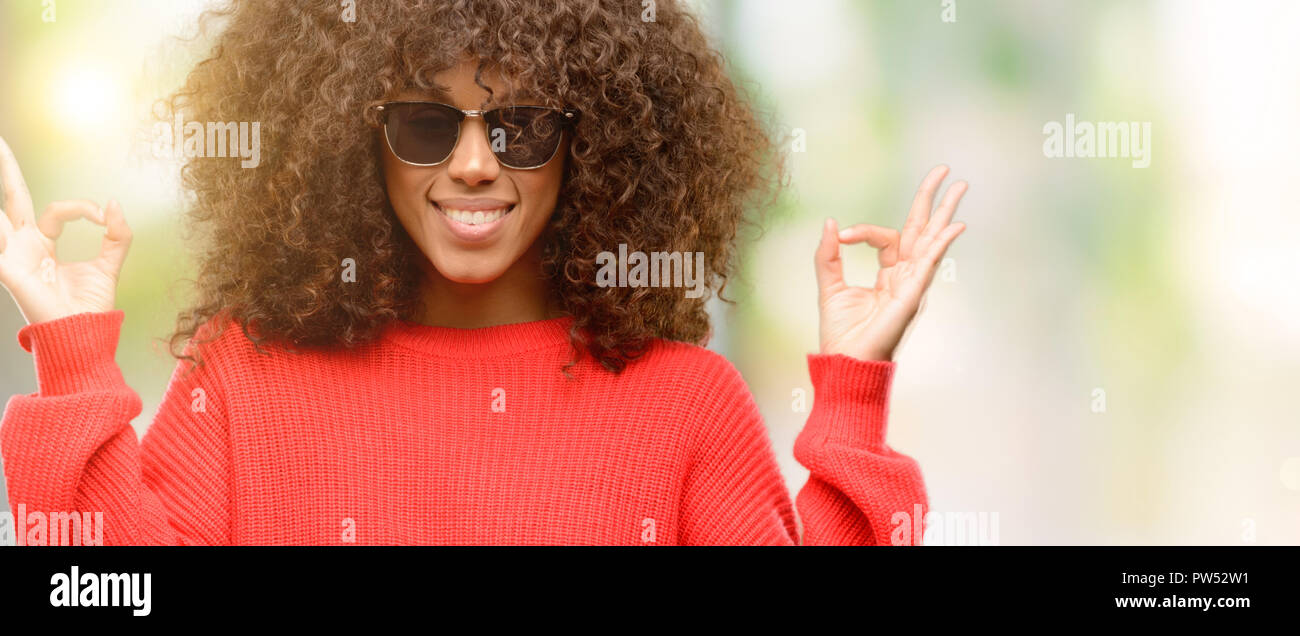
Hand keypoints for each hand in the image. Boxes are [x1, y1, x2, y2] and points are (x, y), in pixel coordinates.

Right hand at [0, 135, 131, 325]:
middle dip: (7, 171)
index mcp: (43, 243)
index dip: (80, 208)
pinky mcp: (9, 271)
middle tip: (1, 141)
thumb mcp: (109, 266)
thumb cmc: (90, 308)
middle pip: (12, 200)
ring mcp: (13, 257)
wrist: (83, 336)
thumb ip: (116, 236)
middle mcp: (24, 246)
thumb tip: (114, 202)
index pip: (55, 211)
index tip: (101, 216)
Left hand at [814, 164, 966, 360]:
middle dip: (933, 201)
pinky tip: (954, 226)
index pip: (886, 237)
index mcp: (889, 274)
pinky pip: (928, 265)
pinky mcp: (911, 297)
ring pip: (932, 241)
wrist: (845, 363)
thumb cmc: (842, 334)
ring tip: (960, 186)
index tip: (843, 236)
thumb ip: (828, 255)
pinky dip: (941, 245)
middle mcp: (906, 276)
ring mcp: (912, 285)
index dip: (864, 230)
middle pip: (923, 230)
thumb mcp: (829, 286)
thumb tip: (830, 223)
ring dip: (946, 213)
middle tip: (946, 172)